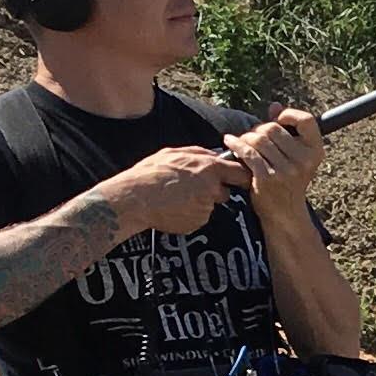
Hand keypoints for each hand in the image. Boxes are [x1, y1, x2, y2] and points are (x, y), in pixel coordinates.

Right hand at [103, 141, 250, 235]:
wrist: (135, 198)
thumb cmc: (150, 173)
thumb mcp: (173, 153)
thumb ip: (197, 154)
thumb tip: (212, 155)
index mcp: (210, 168)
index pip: (240, 173)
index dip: (239, 177)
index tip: (238, 180)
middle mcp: (212, 188)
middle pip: (224, 193)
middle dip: (215, 192)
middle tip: (193, 190)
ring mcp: (206, 207)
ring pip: (207, 206)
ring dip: (198, 204)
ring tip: (174, 199)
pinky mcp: (197, 222)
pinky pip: (197, 218)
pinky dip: (188, 216)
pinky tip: (171, 209)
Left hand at [226, 106, 325, 215]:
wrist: (285, 214)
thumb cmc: (289, 182)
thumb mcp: (297, 158)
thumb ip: (288, 132)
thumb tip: (274, 106)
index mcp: (316, 151)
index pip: (306, 120)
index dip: (289, 114)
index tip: (278, 118)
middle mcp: (304, 160)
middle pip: (274, 128)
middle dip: (259, 129)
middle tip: (253, 137)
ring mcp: (286, 170)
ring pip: (258, 139)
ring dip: (246, 137)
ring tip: (242, 141)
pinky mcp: (267, 178)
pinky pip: (247, 153)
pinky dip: (235, 144)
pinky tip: (230, 142)